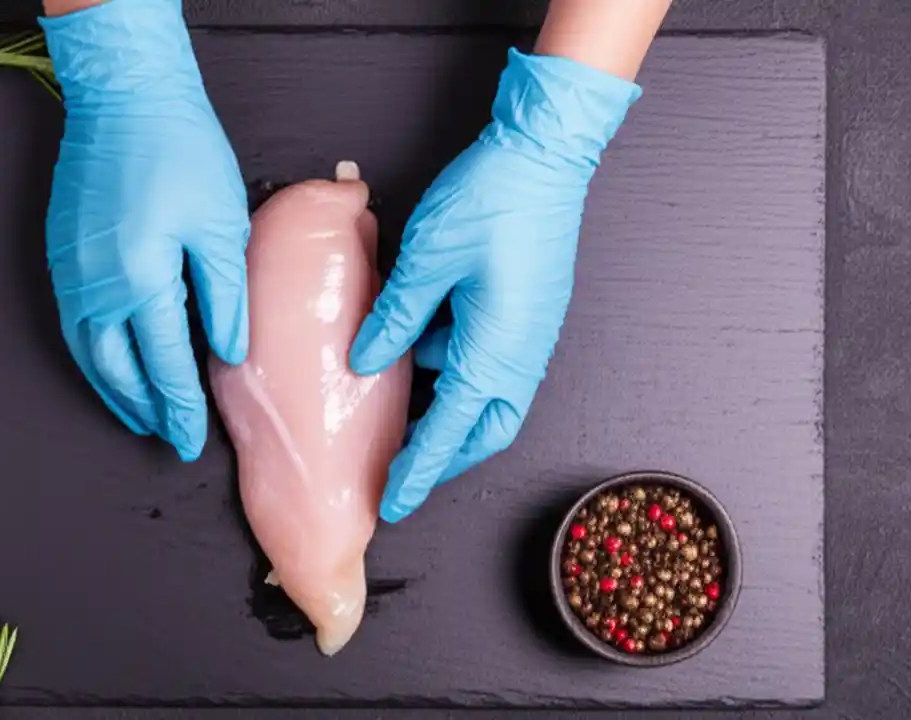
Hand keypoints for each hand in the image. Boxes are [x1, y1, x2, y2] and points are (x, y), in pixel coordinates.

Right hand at [40, 0, 248, 460]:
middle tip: (170, 438)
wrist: (123, 97)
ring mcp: (69, 273)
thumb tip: (230, 352)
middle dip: (146, 411)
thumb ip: (227, 296)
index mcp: (142, 282)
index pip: (165, 366)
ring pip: (87, 354)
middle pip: (118, 372)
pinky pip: (73, 326)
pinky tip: (110, 365)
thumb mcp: (222, 225)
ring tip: (139, 416)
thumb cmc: (181, 151)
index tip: (194, 438)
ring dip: (114, 391)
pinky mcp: (59, 255)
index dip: (181, 408)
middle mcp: (96, 288)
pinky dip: (92, 357)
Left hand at [350, 49, 641, 521]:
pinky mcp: (528, 312)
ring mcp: (530, 334)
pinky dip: (459, 372)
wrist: (546, 155)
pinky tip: (423, 352)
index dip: (417, 470)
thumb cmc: (492, 201)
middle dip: (446, 457)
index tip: (393, 502)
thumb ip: (393, 318)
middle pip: (485, 429)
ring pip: (490, 398)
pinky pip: (493, 362)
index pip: (450, 432)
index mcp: (495, 352)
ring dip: (452, 412)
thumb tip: (364, 360)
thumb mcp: (424, 261)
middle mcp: (521, 354)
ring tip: (404, 413)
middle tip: (403, 469)